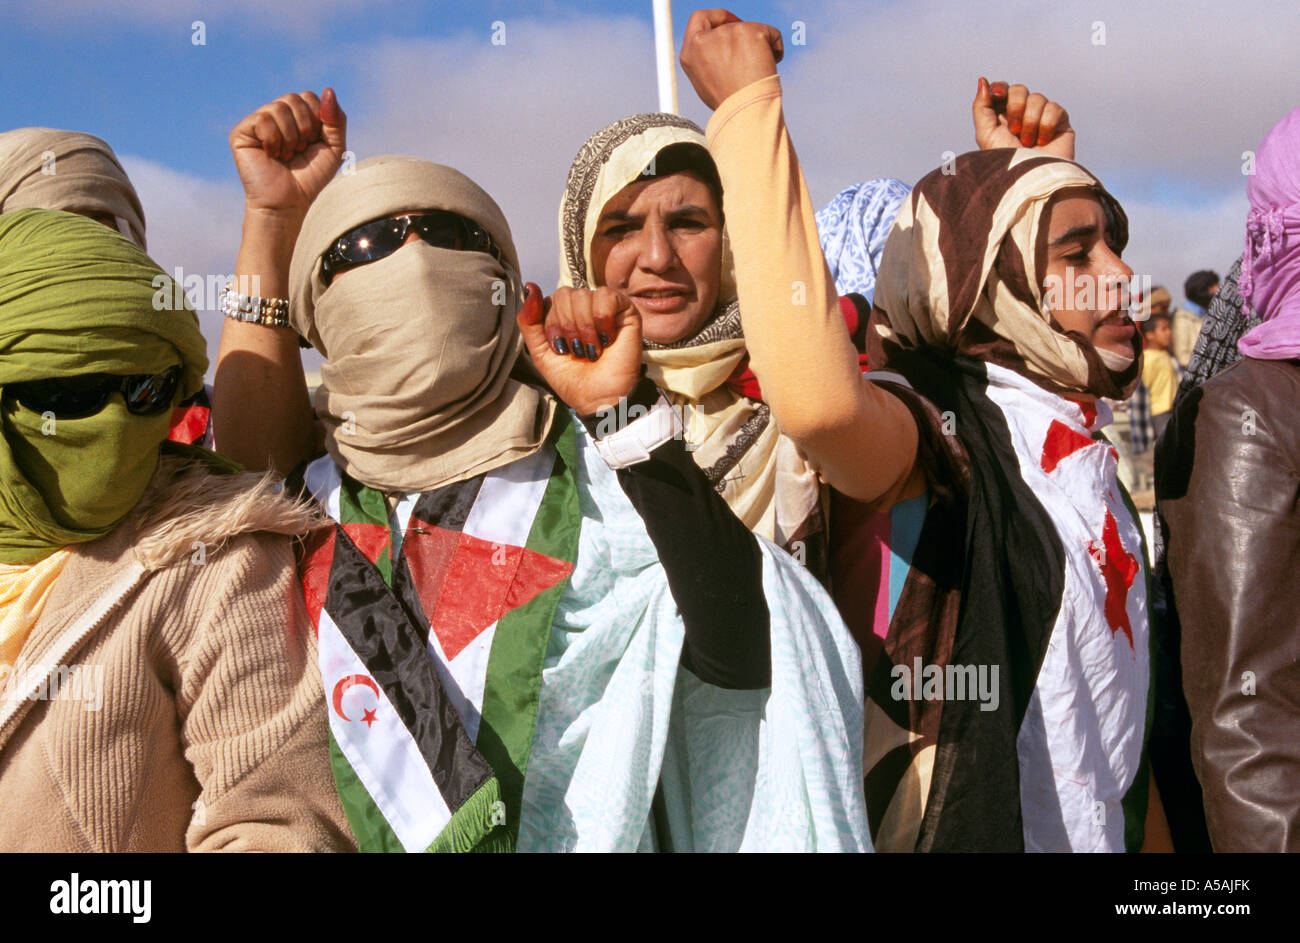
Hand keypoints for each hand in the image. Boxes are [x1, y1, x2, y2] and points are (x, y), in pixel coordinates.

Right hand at [230, 88, 347, 220]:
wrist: (288, 203)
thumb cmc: (309, 178)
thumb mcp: (334, 148)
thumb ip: (336, 120)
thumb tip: (329, 90)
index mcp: (295, 116)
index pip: (310, 97)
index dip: (318, 120)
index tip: (313, 144)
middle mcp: (275, 115)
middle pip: (295, 98)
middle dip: (305, 128)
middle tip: (299, 150)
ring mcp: (257, 121)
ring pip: (279, 107)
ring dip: (291, 138)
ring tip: (285, 155)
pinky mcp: (242, 131)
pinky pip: (263, 119)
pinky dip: (274, 140)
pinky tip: (271, 154)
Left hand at [517, 284, 643, 414]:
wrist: (599, 398)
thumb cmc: (573, 379)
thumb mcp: (541, 352)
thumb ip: (529, 321)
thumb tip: (529, 286)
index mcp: (564, 314)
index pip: (550, 299)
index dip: (552, 324)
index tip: (561, 349)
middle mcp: (584, 307)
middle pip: (565, 294)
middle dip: (567, 326)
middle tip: (578, 350)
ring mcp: (605, 307)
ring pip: (583, 295)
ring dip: (585, 328)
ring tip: (592, 349)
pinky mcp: (625, 311)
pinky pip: (606, 296)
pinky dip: (602, 320)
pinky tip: (607, 338)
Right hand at [680, 9, 782, 110]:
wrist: (745, 111)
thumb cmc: (729, 104)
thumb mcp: (708, 80)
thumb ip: (710, 57)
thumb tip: (725, 47)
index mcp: (690, 51)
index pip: (699, 19)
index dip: (716, 18)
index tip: (731, 22)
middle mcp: (705, 39)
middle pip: (729, 23)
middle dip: (743, 36)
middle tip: (752, 57)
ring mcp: (728, 33)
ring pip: (751, 29)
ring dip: (759, 47)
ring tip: (757, 74)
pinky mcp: (751, 31)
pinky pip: (771, 34)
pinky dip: (775, 49)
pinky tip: (770, 67)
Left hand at [972, 78, 1074, 159]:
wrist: (1030, 178)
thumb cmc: (1005, 161)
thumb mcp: (986, 134)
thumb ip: (981, 107)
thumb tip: (983, 80)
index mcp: (1002, 116)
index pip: (1002, 89)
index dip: (1000, 89)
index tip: (997, 96)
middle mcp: (1022, 114)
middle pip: (1019, 89)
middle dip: (1015, 108)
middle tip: (1014, 130)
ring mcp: (1042, 117)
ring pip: (1037, 98)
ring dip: (1030, 122)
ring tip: (1028, 143)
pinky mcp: (1060, 122)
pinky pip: (1053, 108)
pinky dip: (1046, 125)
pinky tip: (1042, 143)